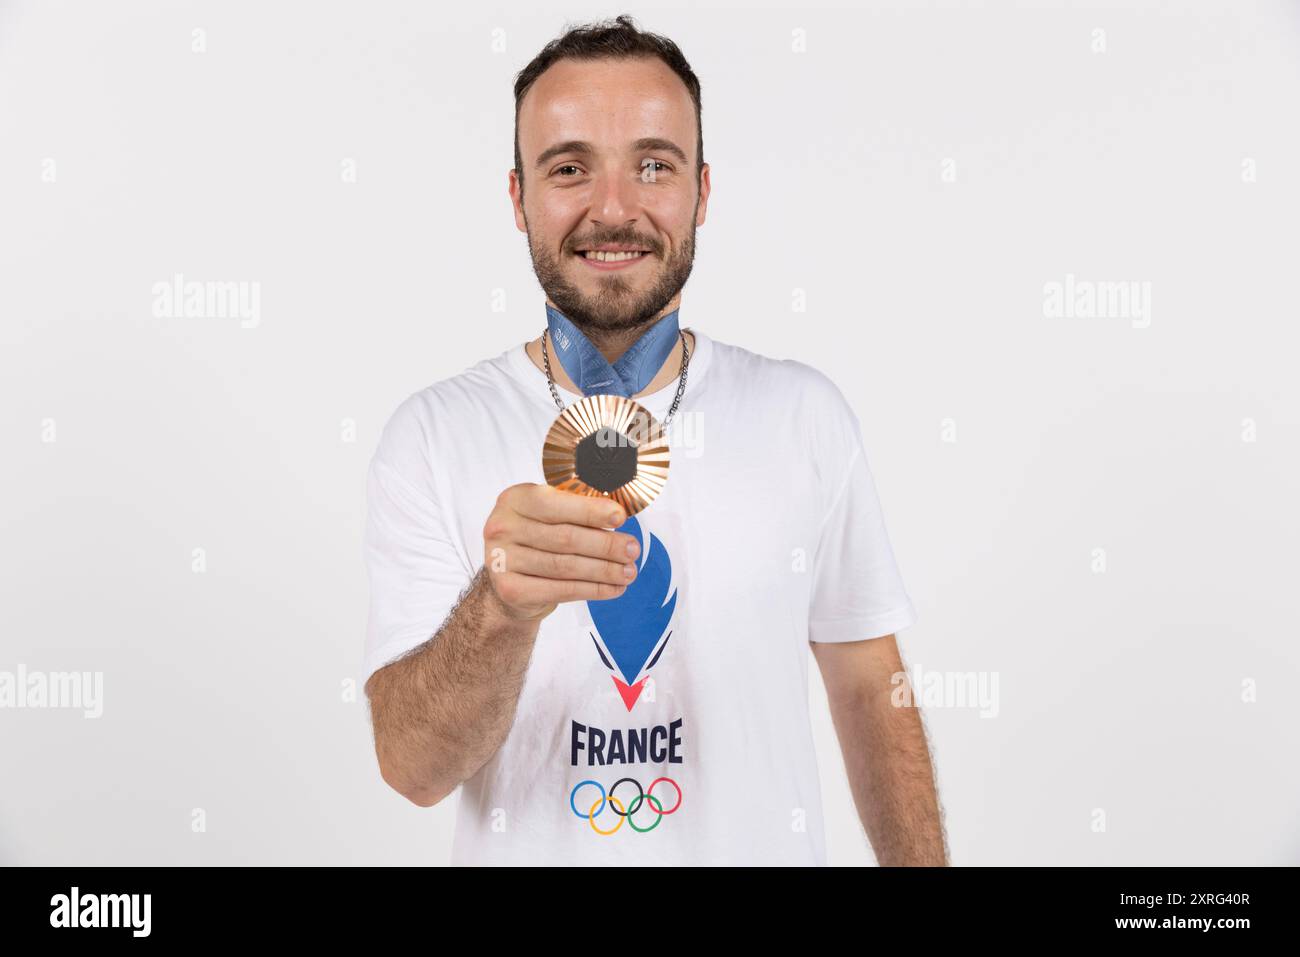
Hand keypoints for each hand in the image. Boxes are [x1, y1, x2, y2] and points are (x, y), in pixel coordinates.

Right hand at [481, 483, 639, 621]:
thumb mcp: (548, 514)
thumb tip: (618, 514)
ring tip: (629, 571)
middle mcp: (501, 527)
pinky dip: (593, 590)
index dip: (590, 511)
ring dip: (604, 570)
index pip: (555, 504)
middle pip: (565, 538)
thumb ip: (575, 508)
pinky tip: (613, 588)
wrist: (508, 579)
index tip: (620, 517)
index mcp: (514, 499)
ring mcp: (501, 560)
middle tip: (632, 549)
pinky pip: (561, 590)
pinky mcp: (510, 589)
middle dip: (605, 544)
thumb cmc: (536, 539)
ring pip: (565, 566)